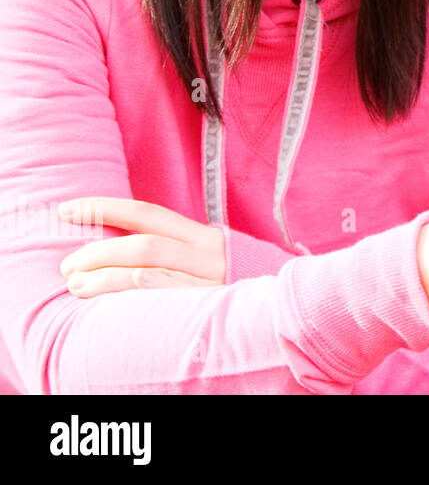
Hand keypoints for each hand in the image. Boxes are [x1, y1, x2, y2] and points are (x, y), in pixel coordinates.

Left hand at [57, 197, 225, 296]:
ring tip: (76, 285)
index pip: (145, 213)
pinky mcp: (207, 305)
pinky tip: (116, 293)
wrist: (277, 305)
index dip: (104, 208)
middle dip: (97, 253)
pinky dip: (141, 290)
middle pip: (142, 245)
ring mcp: (207, 280)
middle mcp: (205, 253)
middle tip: (67, 266)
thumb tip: (113, 241)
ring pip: (147, 271)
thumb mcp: (204, 257)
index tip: (66, 211)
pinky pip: (168, 295)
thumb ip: (170, 246)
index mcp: (201, 235)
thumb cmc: (228, 280)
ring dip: (105, 278)